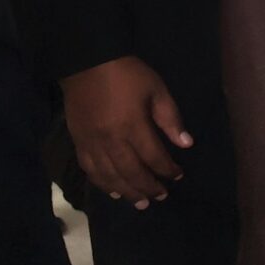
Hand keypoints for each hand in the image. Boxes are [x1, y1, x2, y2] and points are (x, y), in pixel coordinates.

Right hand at [61, 55, 190, 205]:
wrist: (86, 61)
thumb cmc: (127, 74)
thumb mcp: (156, 89)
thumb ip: (170, 118)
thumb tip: (186, 144)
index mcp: (132, 126)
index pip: (153, 157)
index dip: (167, 169)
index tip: (178, 175)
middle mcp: (111, 140)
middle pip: (131, 172)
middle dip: (148, 187)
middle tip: (161, 197)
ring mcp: (92, 143)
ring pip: (109, 176)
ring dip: (126, 192)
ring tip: (140, 203)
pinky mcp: (78, 141)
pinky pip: (89, 169)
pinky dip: (101, 183)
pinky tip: (111, 191)